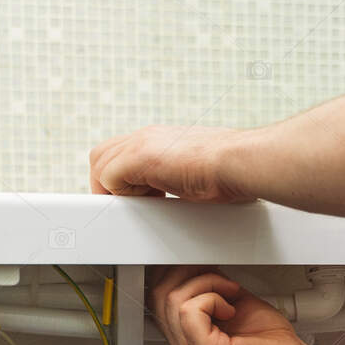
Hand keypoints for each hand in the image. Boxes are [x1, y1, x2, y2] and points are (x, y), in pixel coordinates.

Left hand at [89, 126, 254, 202]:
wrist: (243, 162)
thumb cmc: (232, 171)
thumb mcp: (196, 174)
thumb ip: (178, 180)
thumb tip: (180, 196)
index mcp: (161, 139)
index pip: (121, 153)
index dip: (122, 180)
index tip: (138, 199)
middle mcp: (148, 136)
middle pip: (103, 155)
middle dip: (108, 185)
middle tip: (130, 206)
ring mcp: (143, 144)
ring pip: (101, 164)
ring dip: (113, 191)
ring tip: (137, 207)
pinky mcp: (141, 157)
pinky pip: (108, 178)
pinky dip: (118, 197)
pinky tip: (142, 205)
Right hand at [150, 265, 320, 344]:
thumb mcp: (235, 306)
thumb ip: (213, 290)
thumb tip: (202, 266)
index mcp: (188, 339)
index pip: (157, 300)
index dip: (177, 275)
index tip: (204, 268)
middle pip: (159, 297)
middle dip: (188, 273)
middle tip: (217, 276)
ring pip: (172, 300)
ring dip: (205, 283)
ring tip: (229, 293)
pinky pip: (188, 311)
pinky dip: (211, 298)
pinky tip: (230, 308)